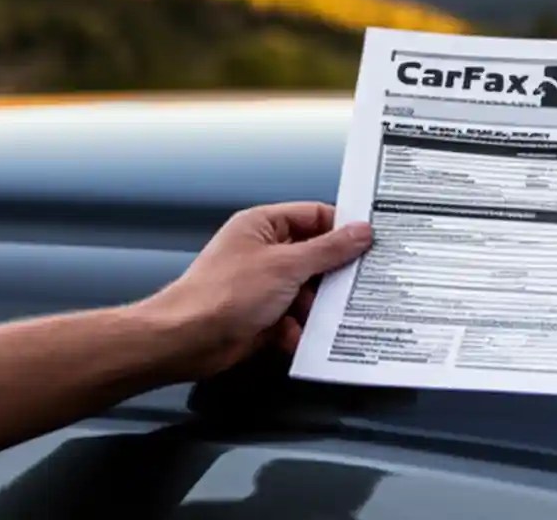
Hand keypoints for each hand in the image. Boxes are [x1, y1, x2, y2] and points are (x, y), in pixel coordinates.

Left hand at [139, 202, 371, 380]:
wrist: (186, 340)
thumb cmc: (221, 294)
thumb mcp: (286, 265)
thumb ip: (329, 250)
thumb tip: (360, 232)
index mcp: (263, 225)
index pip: (314, 216)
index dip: (342, 228)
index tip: (370, 242)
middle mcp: (263, 251)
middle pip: (315, 256)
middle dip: (332, 274)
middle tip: (358, 283)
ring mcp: (262, 285)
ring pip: (308, 291)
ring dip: (314, 307)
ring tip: (317, 314)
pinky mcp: (262, 315)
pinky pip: (294, 318)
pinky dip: (297, 328)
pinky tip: (292, 334)